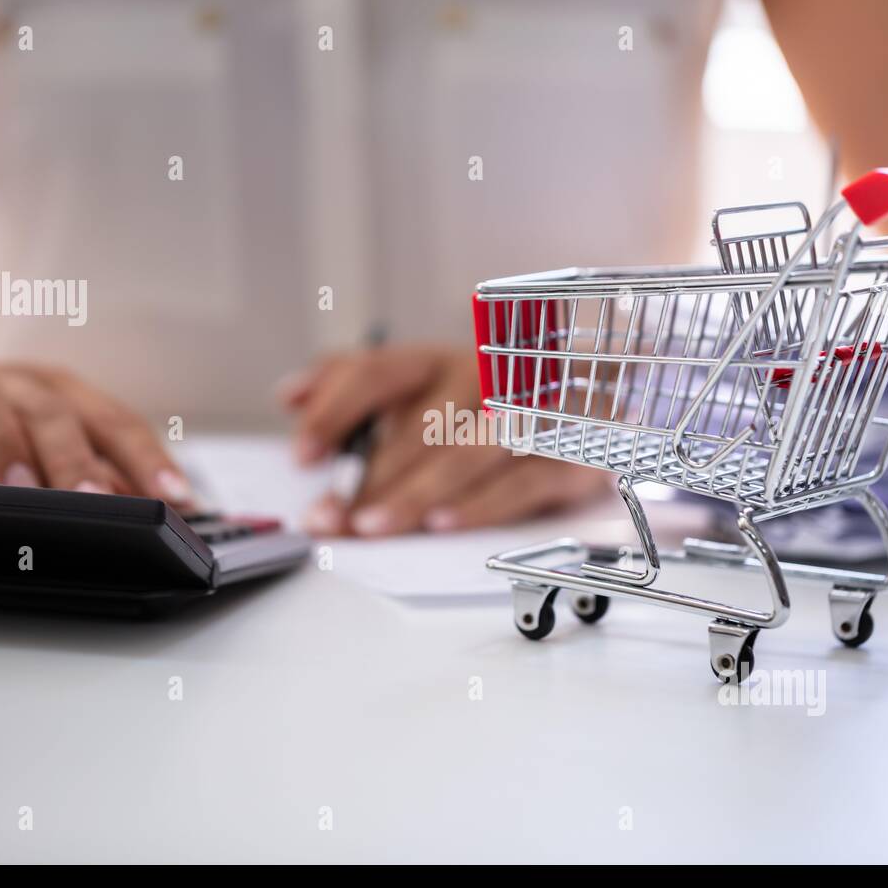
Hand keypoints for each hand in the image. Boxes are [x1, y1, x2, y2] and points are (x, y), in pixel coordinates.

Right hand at [0, 351, 194, 504]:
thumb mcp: (47, 451)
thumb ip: (96, 477)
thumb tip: (160, 519)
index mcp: (63, 395)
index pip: (117, 424)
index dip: (148, 460)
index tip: (177, 500)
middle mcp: (15, 386)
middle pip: (55, 416)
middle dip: (79, 463)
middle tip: (99, 505)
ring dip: (3, 449)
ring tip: (18, 490)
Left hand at [280, 345, 609, 534]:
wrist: (599, 409)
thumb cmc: (491, 408)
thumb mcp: (423, 389)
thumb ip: (353, 386)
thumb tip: (289, 395)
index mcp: (438, 360)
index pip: (378, 371)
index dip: (335, 410)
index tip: (302, 455)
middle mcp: (483, 377)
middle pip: (418, 424)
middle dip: (367, 476)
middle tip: (330, 517)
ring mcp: (530, 412)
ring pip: (466, 452)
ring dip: (415, 492)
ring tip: (371, 527)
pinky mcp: (570, 453)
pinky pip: (520, 481)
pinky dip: (480, 504)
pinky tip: (443, 525)